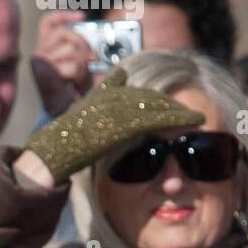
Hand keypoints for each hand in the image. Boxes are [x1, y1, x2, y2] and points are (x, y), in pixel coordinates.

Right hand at [24, 68, 205, 185]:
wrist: (50, 155)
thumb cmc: (59, 146)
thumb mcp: (75, 126)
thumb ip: (89, 120)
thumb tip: (98, 120)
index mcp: (100, 95)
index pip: (132, 92)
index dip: (152, 100)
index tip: (167, 106)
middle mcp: (110, 96)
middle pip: (148, 97)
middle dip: (169, 105)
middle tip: (188, 113)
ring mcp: (117, 108)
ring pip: (156, 105)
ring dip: (178, 111)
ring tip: (196, 118)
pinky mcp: (124, 123)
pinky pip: (157, 118)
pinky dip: (178, 118)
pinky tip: (193, 121)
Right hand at [31, 11, 95, 115]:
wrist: (60, 112)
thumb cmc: (69, 87)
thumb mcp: (73, 59)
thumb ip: (76, 43)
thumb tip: (85, 25)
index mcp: (42, 46)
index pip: (48, 22)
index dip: (64, 15)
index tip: (82, 17)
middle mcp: (38, 53)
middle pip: (65, 34)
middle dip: (82, 47)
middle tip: (88, 62)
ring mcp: (40, 64)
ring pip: (70, 49)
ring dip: (81, 64)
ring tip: (79, 77)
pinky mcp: (47, 77)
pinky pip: (71, 66)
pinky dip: (79, 72)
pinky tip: (77, 77)